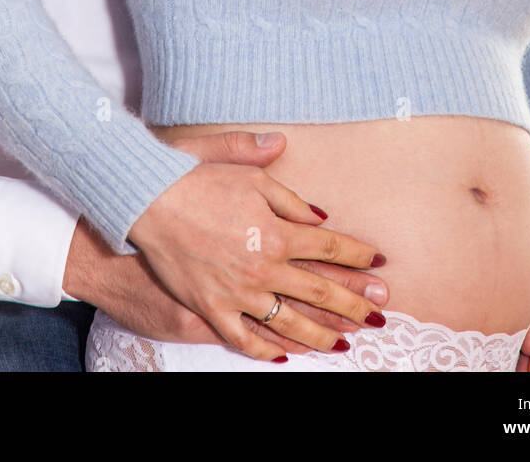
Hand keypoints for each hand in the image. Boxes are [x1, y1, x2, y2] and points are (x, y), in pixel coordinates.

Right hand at [126, 131, 387, 360]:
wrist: (148, 201)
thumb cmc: (197, 179)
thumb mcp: (248, 175)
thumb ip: (288, 195)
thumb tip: (320, 210)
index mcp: (276, 232)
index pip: (330, 248)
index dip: (358, 255)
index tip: (379, 263)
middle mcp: (264, 267)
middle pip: (320, 290)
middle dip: (355, 303)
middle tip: (381, 314)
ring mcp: (238, 293)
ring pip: (289, 322)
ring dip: (322, 334)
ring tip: (346, 343)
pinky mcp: (211, 309)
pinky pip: (244, 338)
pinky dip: (266, 349)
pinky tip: (284, 355)